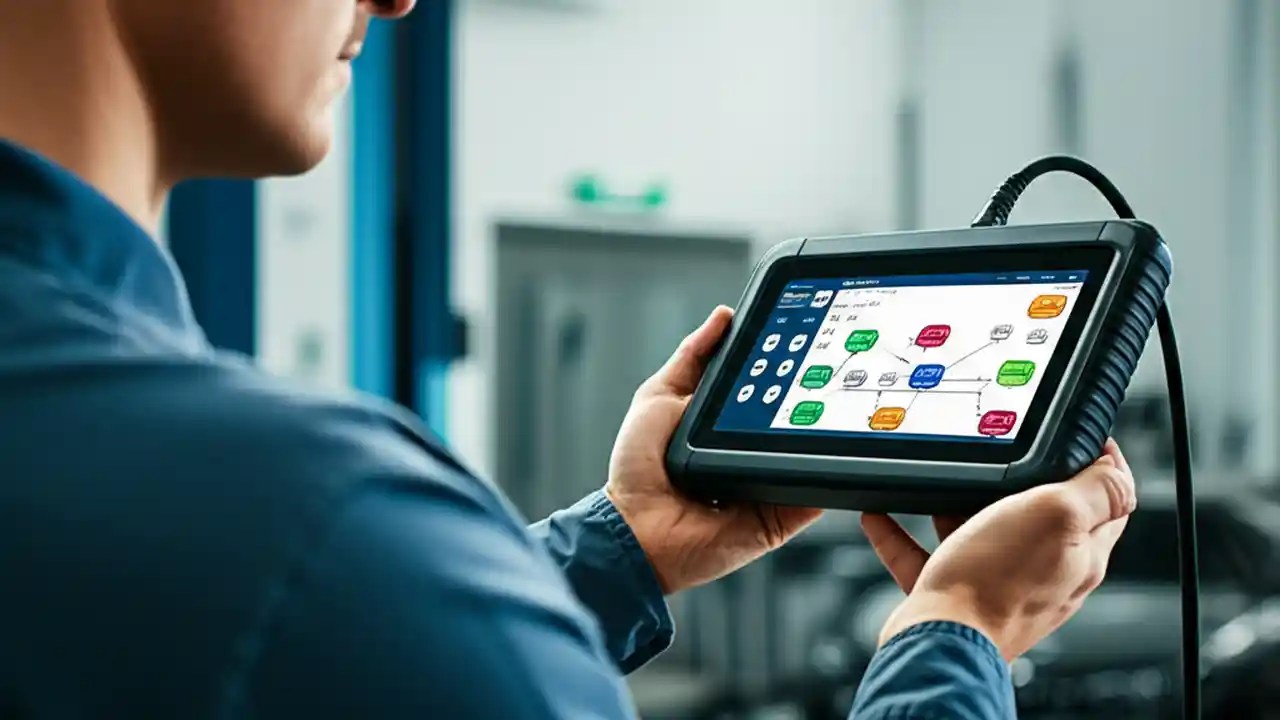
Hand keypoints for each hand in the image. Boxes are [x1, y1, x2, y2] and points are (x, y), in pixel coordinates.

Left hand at [606, 306, 822, 594]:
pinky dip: (826, 477)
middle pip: (792, 419)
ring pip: (808, 454)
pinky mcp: (779, 516)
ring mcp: (768, 483)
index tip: (802, 340)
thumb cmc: (637, 468)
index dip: (785, 368)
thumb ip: (692, 357)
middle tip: (824, 371)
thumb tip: (724, 317)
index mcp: (726, 425)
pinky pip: (813, 495)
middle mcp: (750, 452)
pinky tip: (830, 453)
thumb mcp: (659, 395)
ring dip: (819, 434)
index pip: (767, 391)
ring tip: (828, 407)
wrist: (635, 527)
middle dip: (809, 396)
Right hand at [862, 440, 1135, 661]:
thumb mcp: (1058, 515)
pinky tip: (881, 516)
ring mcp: (999, 586)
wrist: (940, 640)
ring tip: (937, 479)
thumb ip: (1096, 490)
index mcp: (1081, 553)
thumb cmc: (996, 582)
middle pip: (1042, 516)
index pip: (1109, 504)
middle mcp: (1045, 573)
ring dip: (956, 505)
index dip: (1100, 465)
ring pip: (982, 534)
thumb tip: (1119, 469)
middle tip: (999, 452)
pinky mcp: (956, 597)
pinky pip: (927, 557)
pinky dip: (904, 535)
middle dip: (1018, 481)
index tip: (1078, 436)